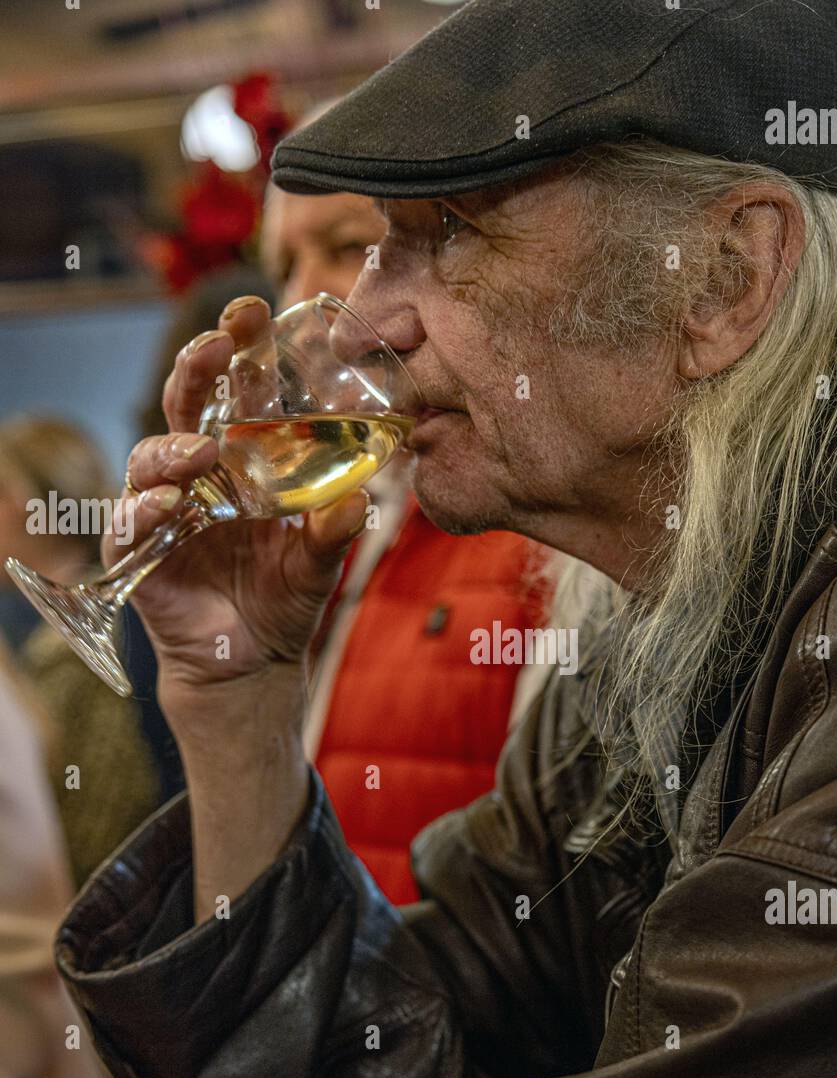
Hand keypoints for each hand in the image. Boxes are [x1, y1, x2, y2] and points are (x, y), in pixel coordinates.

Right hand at [109, 297, 366, 704]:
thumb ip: (334, 531)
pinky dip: (145, 511)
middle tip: (215, 344)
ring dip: (172, 448)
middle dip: (197, 367)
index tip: (254, 310)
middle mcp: (200, 473)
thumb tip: (360, 498)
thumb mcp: (320, 564)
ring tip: (199, 453)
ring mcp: (164, 508)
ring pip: (152, 458)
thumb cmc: (285, 599)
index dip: (242, 350)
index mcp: (245, 460)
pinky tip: (167, 506)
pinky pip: (130, 522)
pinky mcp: (137, 551)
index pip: (240, 391)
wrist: (251, 662)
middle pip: (188, 404)